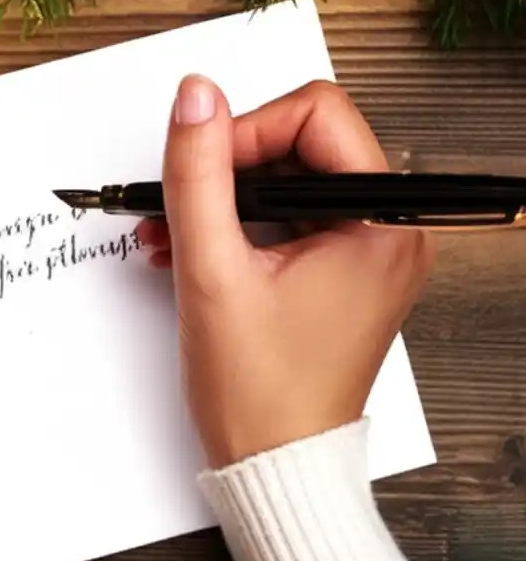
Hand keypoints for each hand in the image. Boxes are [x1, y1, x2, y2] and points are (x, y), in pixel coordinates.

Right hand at [139, 76, 434, 467]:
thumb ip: (198, 173)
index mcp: (380, 224)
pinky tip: (190, 249)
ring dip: (223, 198)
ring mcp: (366, 252)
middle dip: (228, 167)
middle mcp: (388, 231)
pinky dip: (236, 225)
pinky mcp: (341, 271)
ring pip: (287, 179)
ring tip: (172, 232)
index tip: (202, 170)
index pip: (316, 115)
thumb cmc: (260, 391)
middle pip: (301, 143)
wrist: (273, 463)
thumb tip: (195, 96)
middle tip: (183, 203)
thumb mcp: (211, 269)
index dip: (245, 131)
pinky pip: (287, 217)